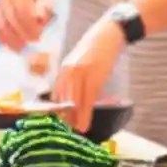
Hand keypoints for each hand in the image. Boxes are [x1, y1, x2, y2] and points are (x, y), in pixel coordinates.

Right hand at [0, 0, 53, 51]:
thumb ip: (44, 9)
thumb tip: (39, 18)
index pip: (22, 12)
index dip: (30, 26)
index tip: (38, 35)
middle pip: (11, 21)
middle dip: (22, 35)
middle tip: (31, 43)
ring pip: (1, 27)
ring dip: (12, 41)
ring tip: (22, 48)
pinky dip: (4, 40)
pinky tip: (12, 46)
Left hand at [53, 15, 124, 131]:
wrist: (109, 34)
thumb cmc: (96, 48)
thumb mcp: (79, 62)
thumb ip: (73, 77)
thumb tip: (72, 95)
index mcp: (64, 69)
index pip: (57, 95)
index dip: (58, 110)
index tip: (60, 122)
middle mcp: (68, 72)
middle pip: (63, 101)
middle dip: (65, 118)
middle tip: (68, 131)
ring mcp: (80, 75)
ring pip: (74, 104)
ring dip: (75, 120)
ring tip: (77, 132)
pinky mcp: (93, 78)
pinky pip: (86, 101)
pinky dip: (85, 115)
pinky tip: (84, 125)